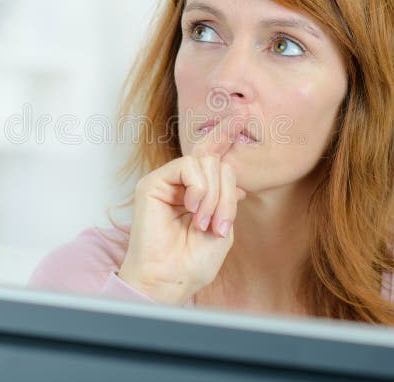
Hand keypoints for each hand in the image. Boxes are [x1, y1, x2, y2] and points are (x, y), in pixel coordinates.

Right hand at [117, 116, 246, 304]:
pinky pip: (188, 167)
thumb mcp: (222, 226)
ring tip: (206, 222)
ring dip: (214, 196)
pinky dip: (199, 188)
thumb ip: (227, 199)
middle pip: (216, 163)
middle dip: (225, 194)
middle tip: (220, 224)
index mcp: (198, 193)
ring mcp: (166, 182)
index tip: (240, 116)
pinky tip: (193, 209)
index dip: (224, 136)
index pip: (212, 157)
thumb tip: (235, 182)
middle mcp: (181, 184)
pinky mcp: (152, 183)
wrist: (170, 278)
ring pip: (204, 164)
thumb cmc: (193, 261)